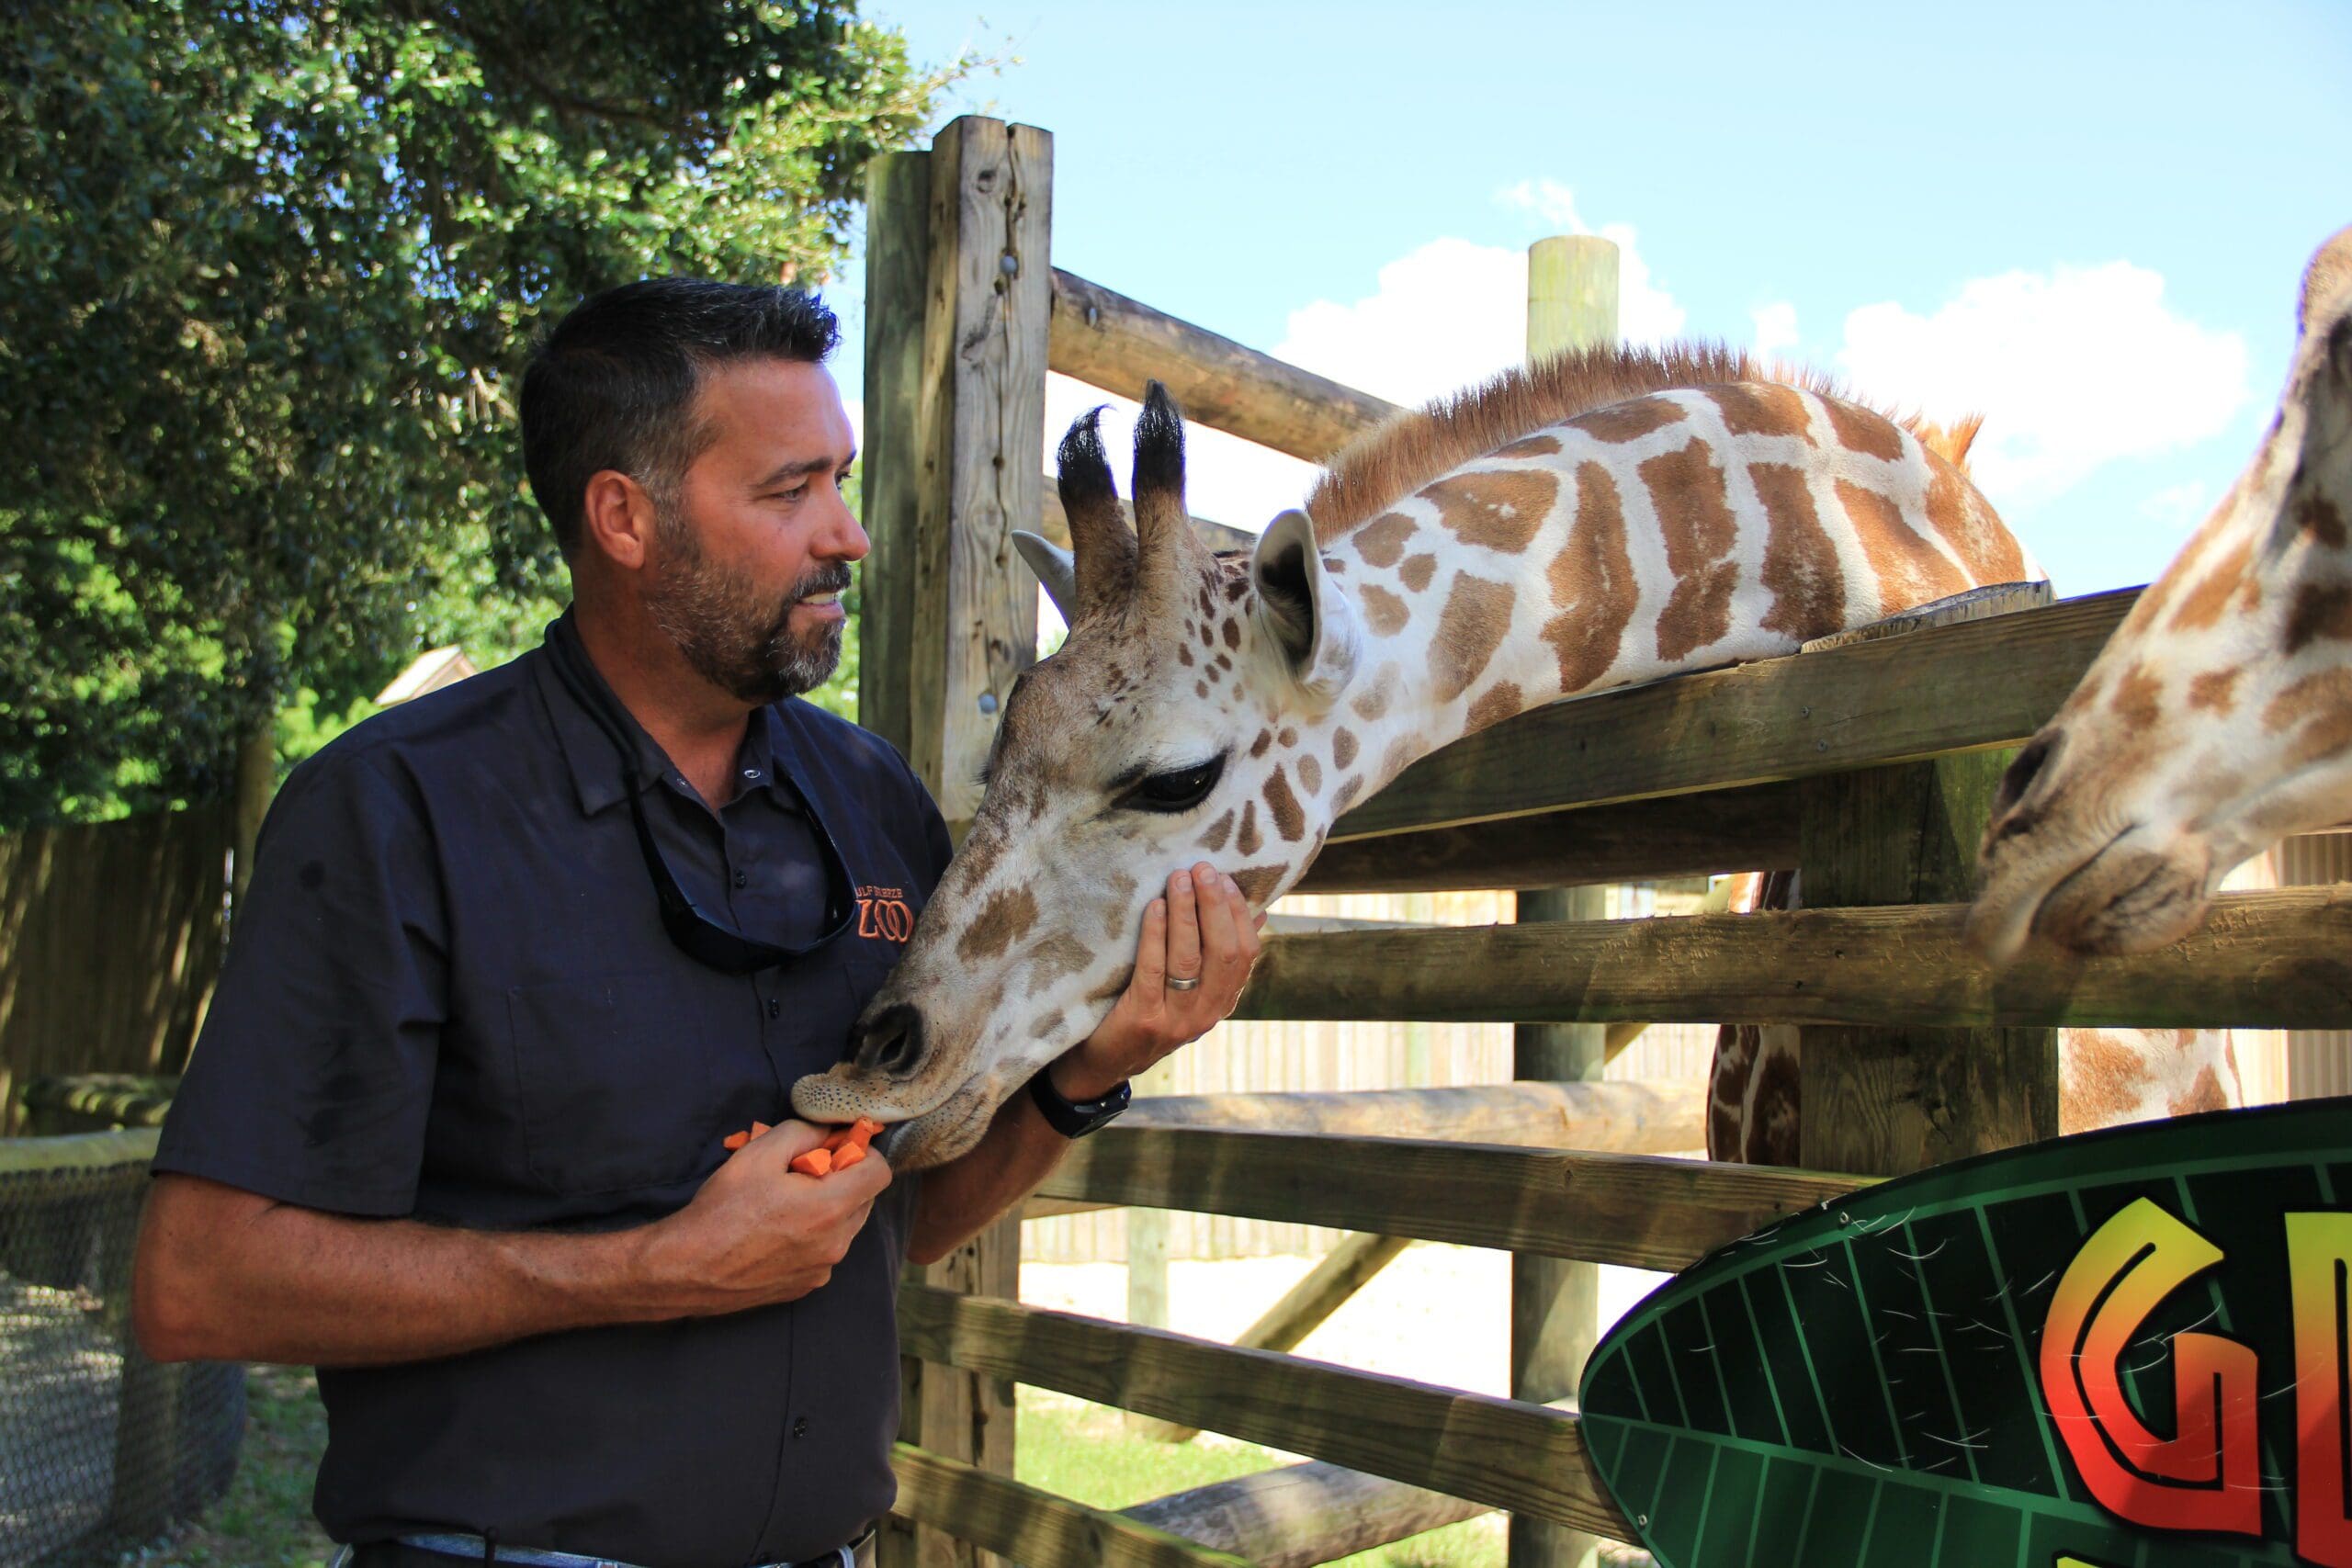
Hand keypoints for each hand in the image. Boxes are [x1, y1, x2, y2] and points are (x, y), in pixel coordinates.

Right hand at [637, 1119, 891, 1315]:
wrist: (686, 1268)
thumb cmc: (722, 1209)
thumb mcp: (759, 1154)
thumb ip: (804, 1132)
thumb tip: (829, 1130)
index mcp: (831, 1208)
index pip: (880, 1173)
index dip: (863, 1153)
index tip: (837, 1148)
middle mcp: (836, 1244)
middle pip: (864, 1200)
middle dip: (844, 1180)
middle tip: (805, 1172)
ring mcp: (823, 1269)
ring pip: (845, 1227)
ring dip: (829, 1209)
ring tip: (786, 1203)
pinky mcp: (806, 1286)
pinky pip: (825, 1251)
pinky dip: (813, 1236)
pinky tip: (778, 1231)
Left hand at [1053, 863, 1265, 1100]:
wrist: (1106, 1062)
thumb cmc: (1149, 1012)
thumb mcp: (1190, 989)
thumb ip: (1216, 956)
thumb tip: (1257, 911)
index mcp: (1222, 1001)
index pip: (1246, 953)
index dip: (1239, 913)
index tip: (1225, 877)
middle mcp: (1206, 1013)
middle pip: (1223, 953)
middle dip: (1214, 905)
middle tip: (1203, 869)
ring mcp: (1176, 1020)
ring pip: (1189, 959)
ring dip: (1185, 913)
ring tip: (1179, 878)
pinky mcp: (1144, 1020)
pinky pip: (1153, 970)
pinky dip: (1156, 935)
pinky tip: (1155, 907)